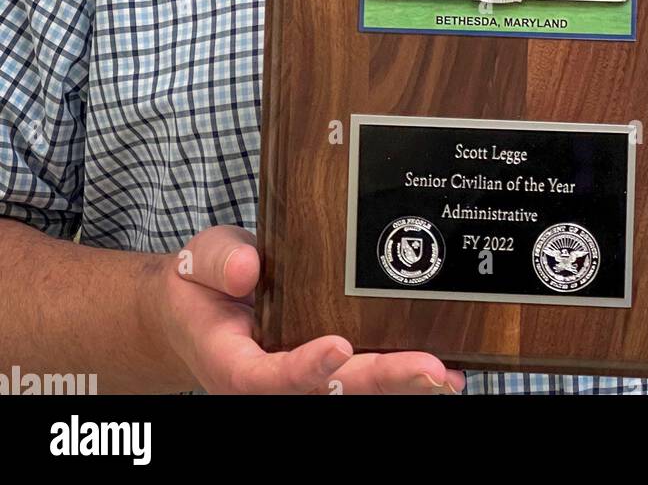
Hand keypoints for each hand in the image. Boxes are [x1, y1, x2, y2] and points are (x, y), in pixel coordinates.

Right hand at [157, 225, 464, 394]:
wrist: (198, 306)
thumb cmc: (201, 283)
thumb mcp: (200, 260)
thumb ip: (221, 262)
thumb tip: (247, 268)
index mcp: (237, 364)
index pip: (270, 376)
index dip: (305, 368)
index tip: (337, 346)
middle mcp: (274, 380)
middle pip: (330, 391)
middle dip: (381, 380)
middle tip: (428, 369)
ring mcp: (304, 375)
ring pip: (354, 388)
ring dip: (400, 382)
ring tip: (446, 374)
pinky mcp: (326, 365)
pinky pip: (363, 373)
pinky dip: (400, 371)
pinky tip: (442, 368)